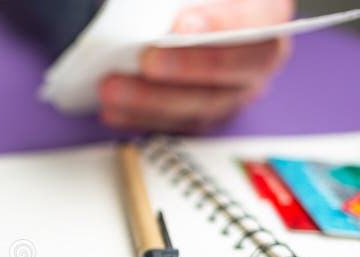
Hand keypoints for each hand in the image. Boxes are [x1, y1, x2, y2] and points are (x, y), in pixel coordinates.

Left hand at [99, 0, 293, 131]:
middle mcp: (257, 57)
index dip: (222, 25)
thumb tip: (163, 17)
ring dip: (151, 100)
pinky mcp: (202, 115)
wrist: (173, 26)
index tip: (181, 26)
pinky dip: (140, 117)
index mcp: (266, 12)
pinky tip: (112, 109)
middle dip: (186, 67)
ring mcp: (233, 92)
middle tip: (147, 61)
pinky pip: (175, 124)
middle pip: (233, 70)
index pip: (258, 22)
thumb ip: (180, 3)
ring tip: (112, 89)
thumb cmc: (183, 7)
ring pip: (200, 106)